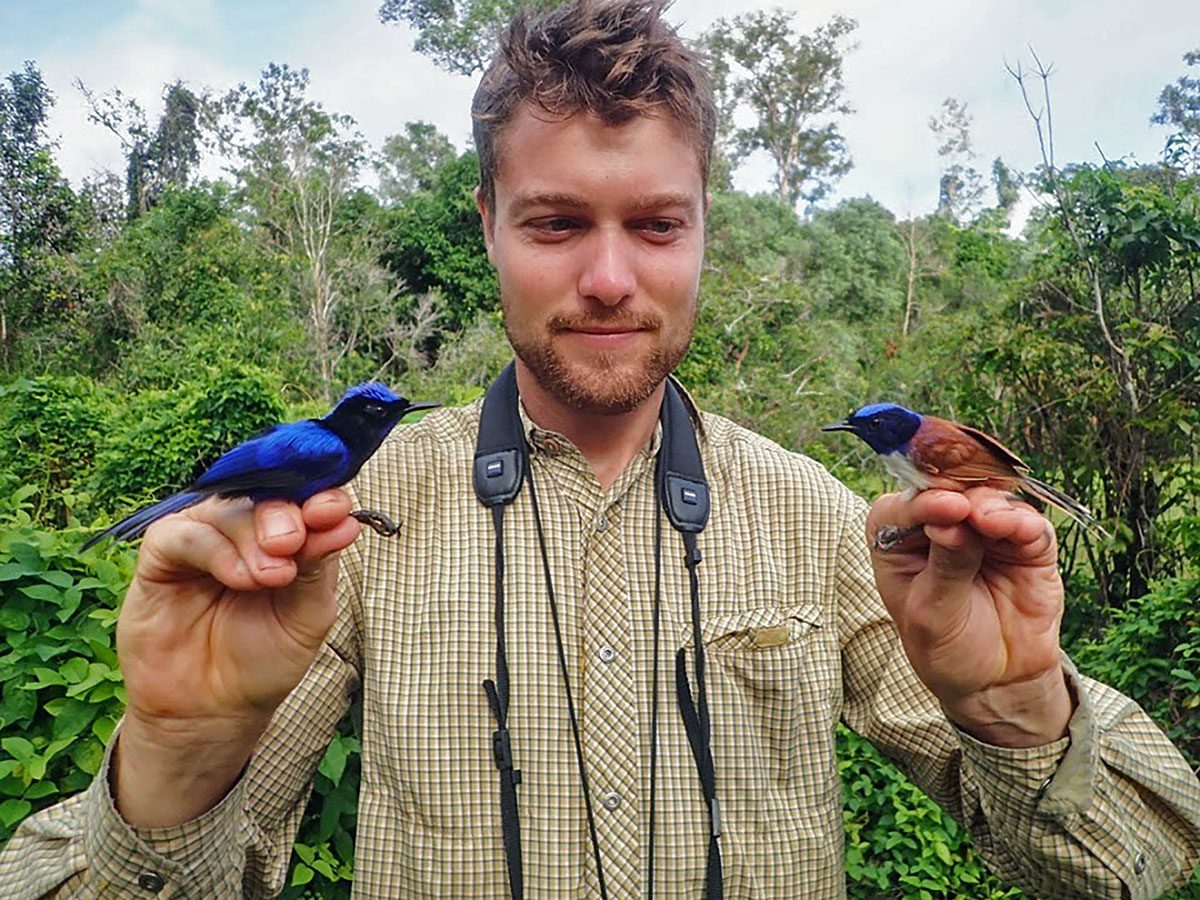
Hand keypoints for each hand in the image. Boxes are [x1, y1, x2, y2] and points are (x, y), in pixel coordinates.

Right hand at [112, 490, 359, 826]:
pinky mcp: (160, 559)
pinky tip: (239, 578)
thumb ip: (319, 566)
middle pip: (263, 495)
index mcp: (286, 537)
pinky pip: (182, 534)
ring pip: (225, 509)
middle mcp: (244, 531)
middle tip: (293, 543)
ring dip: (253, 536)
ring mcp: (202, 540)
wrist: (213, 711)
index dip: (318, 495)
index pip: (303, 497)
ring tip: (272, 576)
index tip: (333, 508)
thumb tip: (344, 519)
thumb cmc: (263, 659)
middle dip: (284, 514)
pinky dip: (215, 550)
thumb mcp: (307, 614)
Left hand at [866, 487, 1072, 747]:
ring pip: (990, 498)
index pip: (905, 506)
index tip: (943, 506)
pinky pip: (1027, 523)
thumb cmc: (945, 644)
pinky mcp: (1025, 543)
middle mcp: (940, 523)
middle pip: (949, 491)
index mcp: (897, 537)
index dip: (924, 502)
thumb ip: (945, 567)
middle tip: (967, 506)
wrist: (995, 678)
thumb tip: (948, 523)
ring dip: (991, 504)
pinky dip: (1023, 521)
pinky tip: (1015, 528)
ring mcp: (984, 529)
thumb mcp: (933, 613)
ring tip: (988, 520)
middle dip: (960, 493)